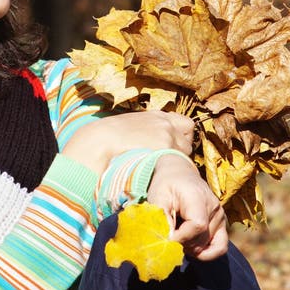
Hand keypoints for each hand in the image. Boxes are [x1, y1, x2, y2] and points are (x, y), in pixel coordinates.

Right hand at [61, 109, 193, 176]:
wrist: (100, 141)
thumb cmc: (109, 137)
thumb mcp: (131, 126)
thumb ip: (147, 130)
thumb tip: (152, 141)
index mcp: (157, 116)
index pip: (186, 123)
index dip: (182, 136)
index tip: (174, 145)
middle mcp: (165, 123)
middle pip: (189, 138)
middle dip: (182, 149)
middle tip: (169, 159)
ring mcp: (167, 136)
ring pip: (185, 152)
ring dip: (177, 160)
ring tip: (163, 168)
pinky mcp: (164, 149)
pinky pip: (178, 162)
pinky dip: (171, 168)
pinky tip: (160, 173)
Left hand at [147, 154, 227, 260]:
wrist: (179, 174)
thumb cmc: (166, 186)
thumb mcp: (158, 198)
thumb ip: (161, 219)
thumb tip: (168, 242)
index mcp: (198, 197)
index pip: (198, 225)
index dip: (181, 237)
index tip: (166, 238)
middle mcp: (214, 207)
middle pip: (201, 239)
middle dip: (182, 244)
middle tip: (169, 235)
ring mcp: (220, 217)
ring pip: (207, 246)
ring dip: (190, 247)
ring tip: (178, 234)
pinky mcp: (222, 224)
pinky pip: (220, 247)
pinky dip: (205, 253)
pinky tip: (191, 248)